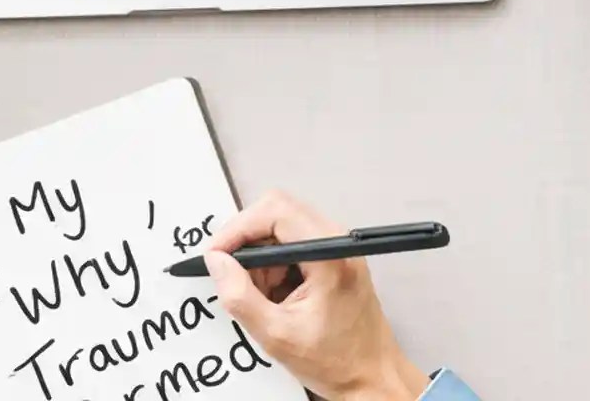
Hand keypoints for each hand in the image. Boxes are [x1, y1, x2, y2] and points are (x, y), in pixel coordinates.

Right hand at [205, 191, 430, 400]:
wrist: (374, 378)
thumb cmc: (336, 362)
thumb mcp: (276, 335)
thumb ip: (240, 297)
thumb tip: (216, 262)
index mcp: (330, 256)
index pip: (276, 211)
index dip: (238, 228)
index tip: (216, 255)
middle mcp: (337, 241)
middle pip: (277, 211)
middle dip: (247, 242)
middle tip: (233, 276)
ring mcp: (338, 247)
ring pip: (282, 226)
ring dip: (260, 257)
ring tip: (261, 296)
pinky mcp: (334, 256)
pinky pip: (292, 242)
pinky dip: (273, 264)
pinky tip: (275, 296)